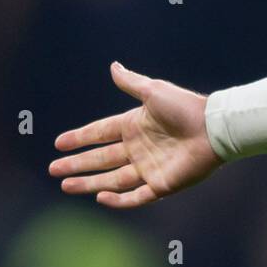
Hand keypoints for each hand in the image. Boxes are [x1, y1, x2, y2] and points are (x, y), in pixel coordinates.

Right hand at [50, 62, 222, 207]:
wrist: (213, 127)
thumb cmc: (185, 107)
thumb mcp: (154, 91)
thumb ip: (131, 83)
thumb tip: (113, 66)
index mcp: (135, 125)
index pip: (100, 133)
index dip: (80, 137)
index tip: (58, 143)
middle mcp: (139, 148)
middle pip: (101, 159)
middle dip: (77, 164)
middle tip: (53, 169)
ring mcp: (149, 168)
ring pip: (112, 180)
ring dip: (89, 183)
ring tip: (65, 185)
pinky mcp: (162, 185)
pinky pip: (136, 196)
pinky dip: (118, 200)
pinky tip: (100, 197)